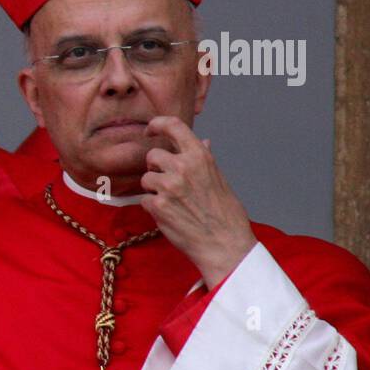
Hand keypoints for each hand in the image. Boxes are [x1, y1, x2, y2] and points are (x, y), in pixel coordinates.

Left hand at [140, 116, 256, 289]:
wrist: (224, 244)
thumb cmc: (225, 214)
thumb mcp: (219, 179)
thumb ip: (204, 160)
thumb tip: (203, 142)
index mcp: (200, 156)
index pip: (173, 126)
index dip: (158, 124)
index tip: (151, 130)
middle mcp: (182, 167)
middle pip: (152, 155)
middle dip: (156, 167)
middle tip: (167, 181)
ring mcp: (168, 186)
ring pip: (146, 178)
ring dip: (154, 189)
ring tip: (173, 201)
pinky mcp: (157, 206)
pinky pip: (144, 199)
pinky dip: (152, 206)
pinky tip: (170, 214)